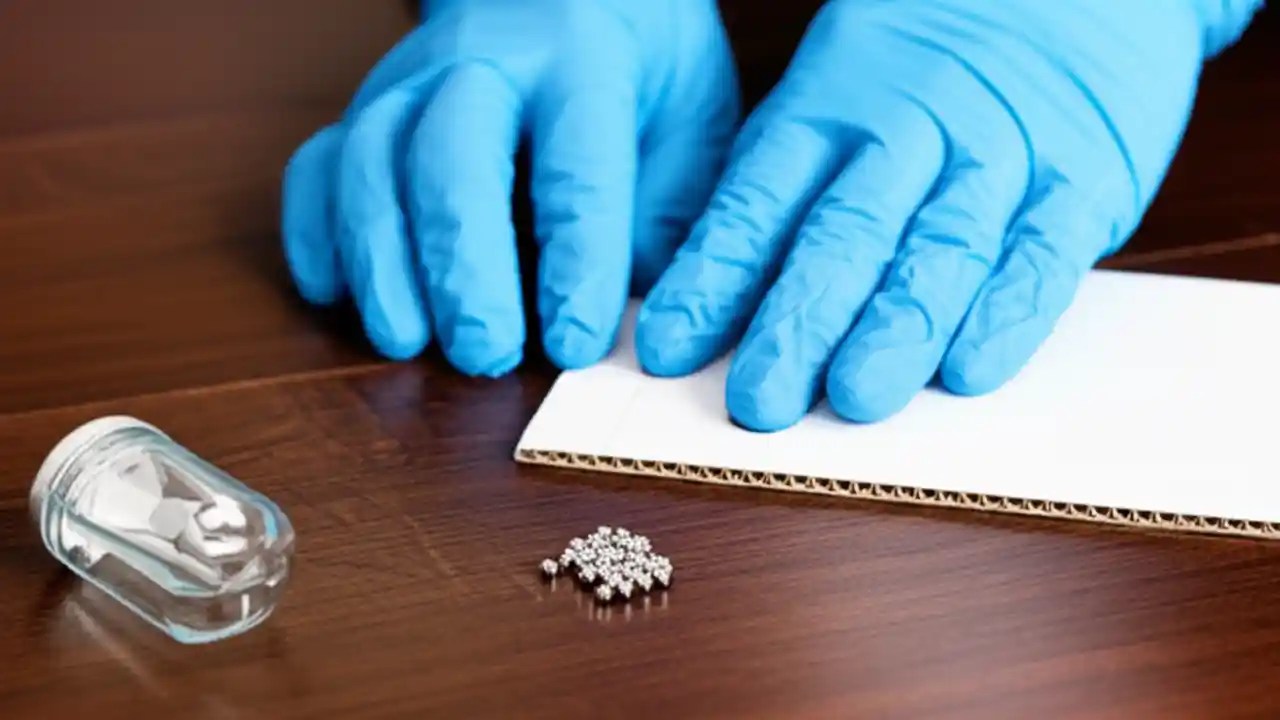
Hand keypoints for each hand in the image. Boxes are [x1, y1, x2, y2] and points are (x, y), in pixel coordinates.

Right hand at [283, 0, 737, 374]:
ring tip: (405, 341)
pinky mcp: (365, 111)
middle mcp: (484, 61)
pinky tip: (334, 292)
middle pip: (450, 157)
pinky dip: (315, 232)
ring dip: (380, 260)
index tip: (577, 344)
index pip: (575, 169)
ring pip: (368, 161)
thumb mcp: (695, 118)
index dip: (575, 264)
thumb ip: (672, 213)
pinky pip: (316, 166)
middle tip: (485, 354)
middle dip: (461, 266)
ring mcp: (410, 81)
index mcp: (584, 59)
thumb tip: (637, 320)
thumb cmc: (641, 68)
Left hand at [636, 0, 1263, 429]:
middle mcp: (908, 131)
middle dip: (799, 321)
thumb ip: (784, 185)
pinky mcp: (1083, 180)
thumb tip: (704, 294)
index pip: (759, 201)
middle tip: (761, 398)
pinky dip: (1008, 312)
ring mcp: (998, 155)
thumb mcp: (839, 90)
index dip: (713, 277)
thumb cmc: (933, 55)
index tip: (669, 349)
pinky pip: (1043, 251)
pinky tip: (970, 369)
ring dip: (895, 327)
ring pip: (940, 246)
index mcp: (829, 109)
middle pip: (845, 233)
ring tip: (855, 395)